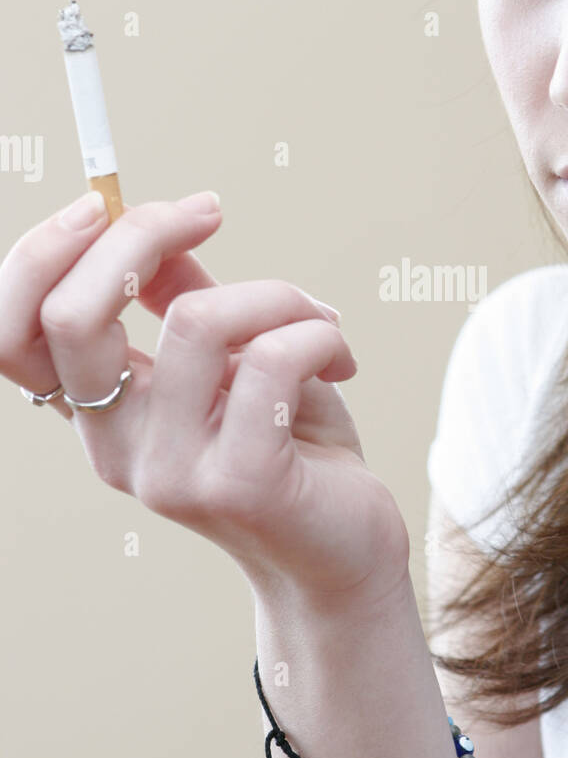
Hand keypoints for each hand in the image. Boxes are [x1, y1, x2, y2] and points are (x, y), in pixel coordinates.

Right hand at [0, 191, 410, 600]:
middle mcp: (118, 449)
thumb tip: (158, 230)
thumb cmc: (291, 449)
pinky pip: (273, 359)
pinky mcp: (240, 484)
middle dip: (140, 232)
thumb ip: (187, 301)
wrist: (344, 554)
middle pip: (71, 316)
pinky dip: (317, 333)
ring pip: (198, 320)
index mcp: (102, 413)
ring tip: (317, 318)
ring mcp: (172, 473)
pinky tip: (339, 358)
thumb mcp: (232, 362)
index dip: (38, 254)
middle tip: (208, 213)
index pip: (11, 333)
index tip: (103, 202)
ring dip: (274, 291)